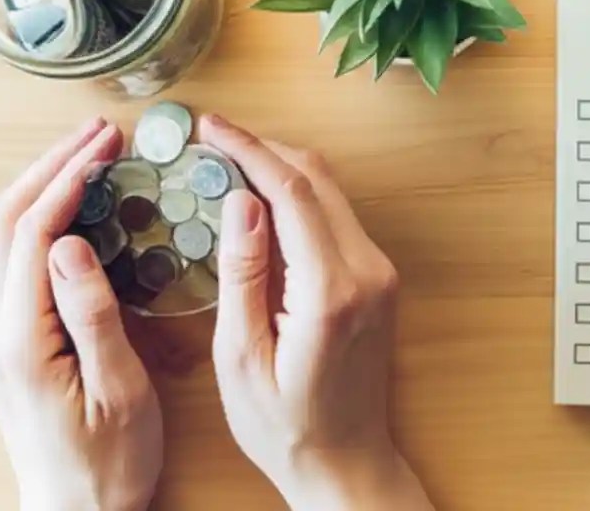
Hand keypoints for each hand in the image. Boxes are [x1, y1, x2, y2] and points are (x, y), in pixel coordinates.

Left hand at [0, 118, 161, 510]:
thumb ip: (93, 316)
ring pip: (1, 238)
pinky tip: (71, 205)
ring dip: (39, 187)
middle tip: (97, 133)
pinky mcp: (3, 340)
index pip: (34, 235)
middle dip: (49, 168)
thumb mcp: (120, 392)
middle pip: (5, 224)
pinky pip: (10, 260)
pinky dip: (37, 218)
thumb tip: (70, 243)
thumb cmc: (108, 463)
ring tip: (86, 155)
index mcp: (20, 342)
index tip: (104, 147)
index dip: (67, 181)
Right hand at [201, 115, 433, 510]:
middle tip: (212, 138)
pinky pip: (336, 218)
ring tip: (228, 161)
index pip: (291, 193)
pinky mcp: (378, 279)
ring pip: (330, 193)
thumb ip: (242, 274)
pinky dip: (298, 197)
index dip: (248, 150)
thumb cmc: (284, 426)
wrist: (345, 462)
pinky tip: (260, 201)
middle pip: (317, 179)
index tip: (210, 128)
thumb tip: (239, 200)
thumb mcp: (241, 358)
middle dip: (263, 149)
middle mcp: (367, 271)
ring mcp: (379, 273)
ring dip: (282, 170)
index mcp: (330, 291)